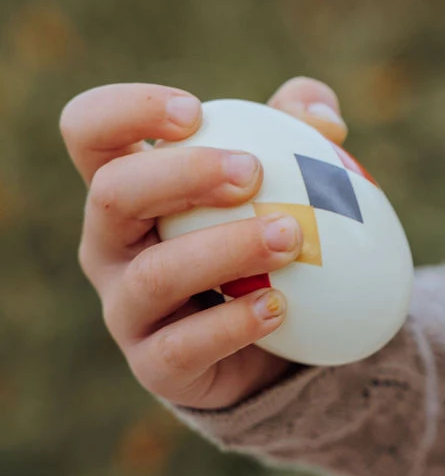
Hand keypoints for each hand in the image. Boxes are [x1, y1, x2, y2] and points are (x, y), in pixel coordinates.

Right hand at [60, 76, 347, 410]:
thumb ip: (301, 131)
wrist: (279, 340)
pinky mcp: (154, 365)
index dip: (126, 110)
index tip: (196, 112)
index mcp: (126, 185)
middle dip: (181, 174)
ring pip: (154, 274)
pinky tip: (281, 305)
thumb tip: (324, 119)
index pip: (89, 130)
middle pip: (112, 194)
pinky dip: (234, 324)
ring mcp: (125, 308)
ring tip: (291, 235)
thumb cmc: (266, 232)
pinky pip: (184, 347)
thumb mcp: (285, 172)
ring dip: (225, 249)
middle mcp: (109, 244)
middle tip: (254, 172)